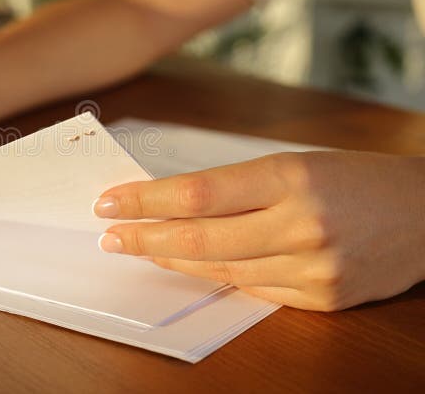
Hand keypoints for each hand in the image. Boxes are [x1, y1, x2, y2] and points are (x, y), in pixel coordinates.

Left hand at [94, 151, 424, 310]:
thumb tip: (170, 203)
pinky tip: (190, 268)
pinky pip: (252, 289)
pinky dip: (217, 277)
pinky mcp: (323, 299)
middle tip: (110, 236)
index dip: (145, 201)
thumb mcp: (292, 164)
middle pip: (200, 239)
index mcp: (290, 176)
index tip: (110, 203)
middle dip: (144, 239)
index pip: (197, 193)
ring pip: (220, 270)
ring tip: (140, 249)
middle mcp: (301, 224)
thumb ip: (235, 188)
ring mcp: (313, 267)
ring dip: (172, 262)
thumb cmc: (353, 178)